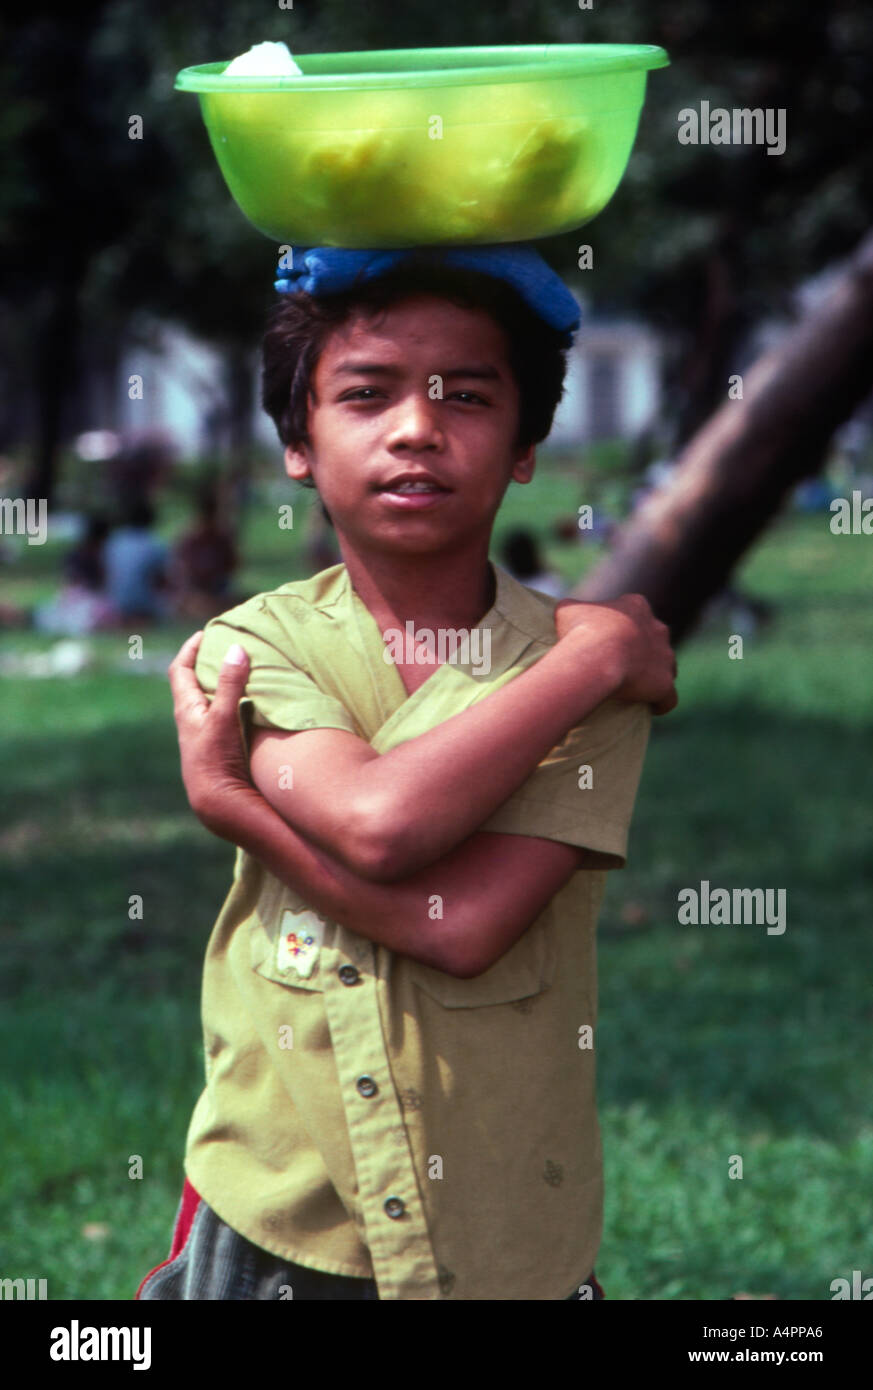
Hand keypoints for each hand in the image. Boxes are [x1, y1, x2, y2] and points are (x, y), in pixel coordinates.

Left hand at [167, 630, 253, 835]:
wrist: (216, 802)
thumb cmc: (215, 759)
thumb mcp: (223, 717)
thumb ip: (230, 684)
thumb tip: (235, 648)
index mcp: (186, 709)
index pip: (180, 671)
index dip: (190, 650)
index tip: (204, 634)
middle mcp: (190, 722)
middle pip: (191, 685)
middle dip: (204, 665)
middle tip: (222, 649)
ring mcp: (202, 737)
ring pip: (205, 703)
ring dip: (217, 686)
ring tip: (237, 672)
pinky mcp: (215, 750)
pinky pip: (218, 718)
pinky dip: (228, 705)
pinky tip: (246, 707)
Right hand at [554, 593, 677, 714]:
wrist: (599, 656)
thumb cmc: (580, 630)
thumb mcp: (567, 610)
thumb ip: (574, 609)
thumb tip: (567, 612)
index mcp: (636, 606)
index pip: (636, 612)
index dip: (624, 626)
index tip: (609, 638)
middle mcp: (657, 628)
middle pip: (655, 638)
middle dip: (643, 650)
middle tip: (620, 664)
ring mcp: (665, 656)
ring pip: (667, 666)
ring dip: (654, 675)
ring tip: (635, 688)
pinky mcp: (665, 683)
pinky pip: (669, 697)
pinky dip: (662, 703)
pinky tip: (651, 708)